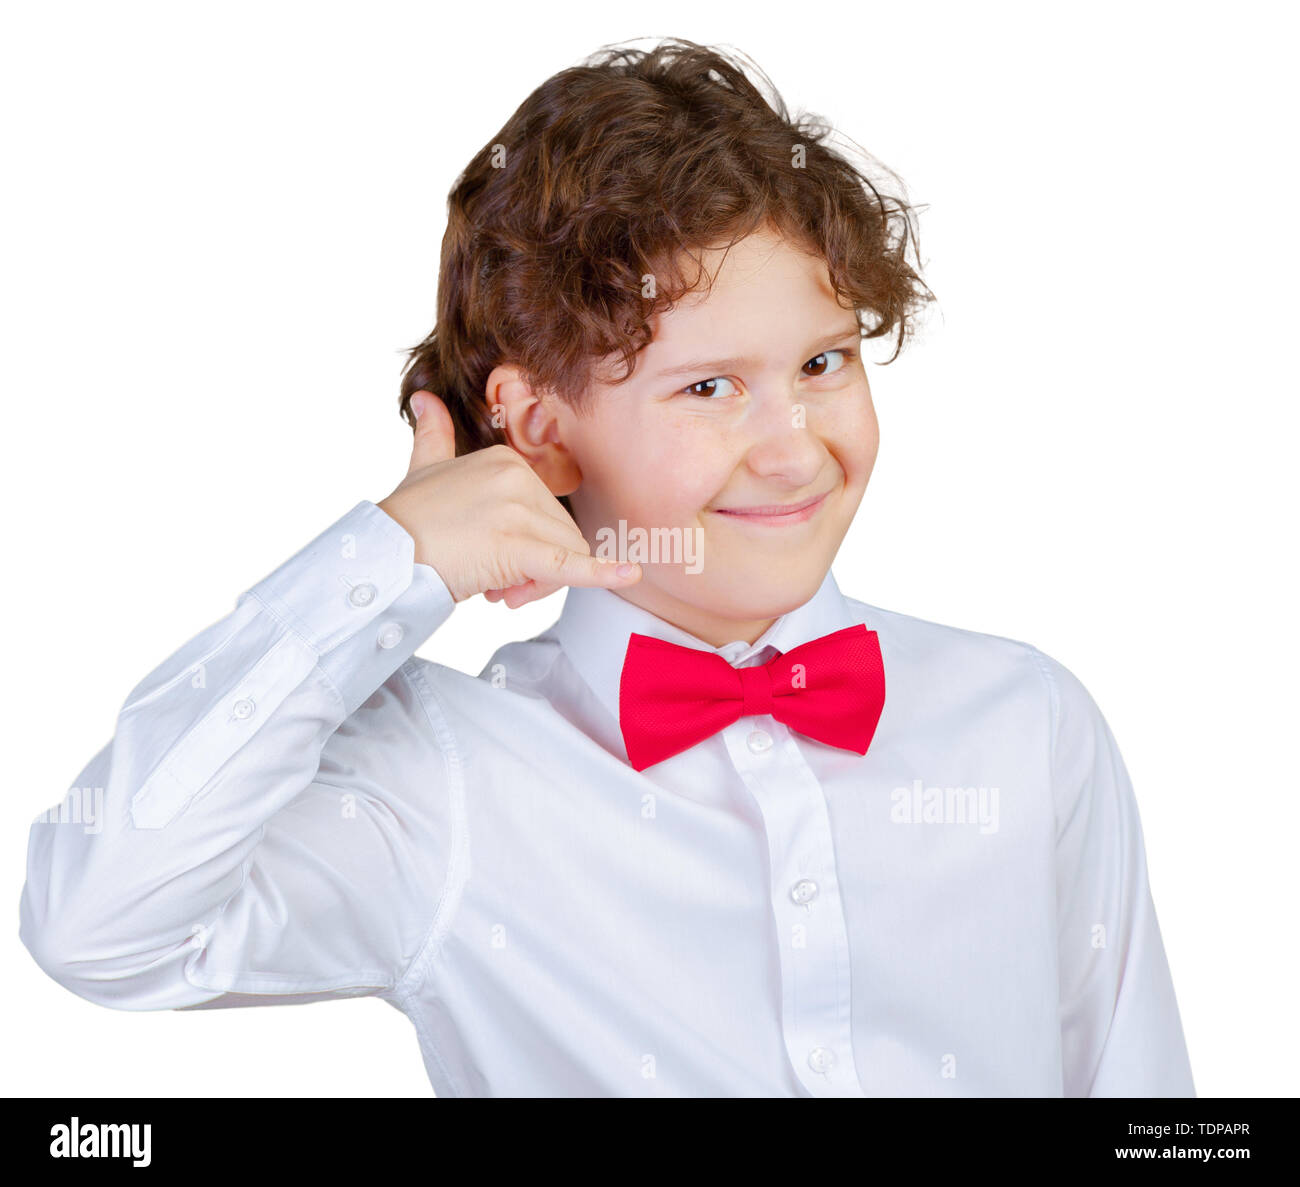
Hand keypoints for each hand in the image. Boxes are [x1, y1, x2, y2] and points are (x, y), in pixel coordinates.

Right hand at [376, 391, 639, 607]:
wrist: (380, 556)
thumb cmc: (403, 520)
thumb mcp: (422, 466)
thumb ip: (433, 432)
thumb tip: (424, 398)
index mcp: (505, 461)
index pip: (548, 514)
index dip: (531, 547)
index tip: (496, 566)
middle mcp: (516, 478)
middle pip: (562, 537)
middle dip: (537, 570)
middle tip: (497, 588)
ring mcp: (517, 510)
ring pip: (564, 558)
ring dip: (537, 585)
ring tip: (495, 591)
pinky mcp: (516, 545)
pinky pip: (570, 564)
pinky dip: (601, 574)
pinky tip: (628, 575)